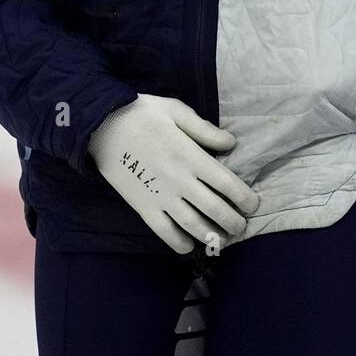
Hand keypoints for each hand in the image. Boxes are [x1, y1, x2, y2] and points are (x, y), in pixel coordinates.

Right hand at [87, 93, 259, 254]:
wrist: (102, 125)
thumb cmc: (143, 113)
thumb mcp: (177, 110)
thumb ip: (205, 129)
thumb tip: (231, 142)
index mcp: (191, 155)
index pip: (227, 183)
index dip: (244, 198)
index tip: (253, 205)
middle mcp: (180, 180)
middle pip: (215, 209)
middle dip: (234, 222)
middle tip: (241, 226)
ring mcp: (161, 196)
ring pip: (194, 225)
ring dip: (212, 236)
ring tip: (222, 240)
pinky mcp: (143, 207)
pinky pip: (165, 233)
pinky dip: (180, 243)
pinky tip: (189, 244)